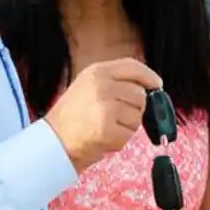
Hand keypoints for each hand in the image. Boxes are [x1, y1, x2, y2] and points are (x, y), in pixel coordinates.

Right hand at [44, 58, 162, 173]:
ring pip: (138, 116)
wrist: (52, 142)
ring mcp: (105, 107)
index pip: (133, 67)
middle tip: (114, 117)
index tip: (157, 85)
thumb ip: (113, 82)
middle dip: (134, 108)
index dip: (148, 76)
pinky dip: (120, 140)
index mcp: (97, 72)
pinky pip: (129, 134)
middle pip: (140, 94)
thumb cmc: (71, 117)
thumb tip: (145, 86)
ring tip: (105, 127)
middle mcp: (102, 86)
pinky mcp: (108, 129)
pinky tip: (103, 138)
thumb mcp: (87, 86)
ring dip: (127, 126)